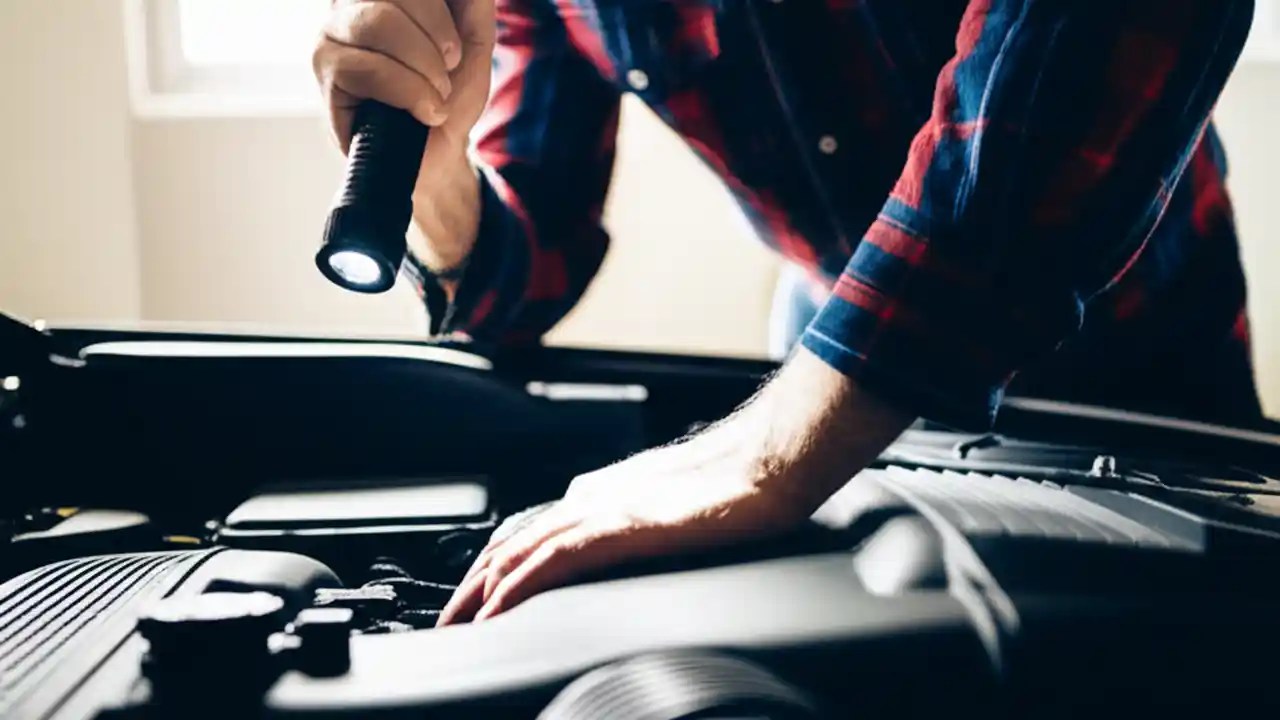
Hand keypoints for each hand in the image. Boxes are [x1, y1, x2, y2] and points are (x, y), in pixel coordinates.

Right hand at [313, 0, 494, 270]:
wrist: (439, 154)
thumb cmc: (449, 98)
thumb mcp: (474, 46)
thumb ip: (470, 8)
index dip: (437, 12)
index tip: (454, 52)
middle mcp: (351, 7)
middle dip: (435, 37)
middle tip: (447, 71)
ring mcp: (332, 36)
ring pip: (377, 22)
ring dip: (423, 65)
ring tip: (436, 95)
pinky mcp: (326, 72)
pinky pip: (366, 67)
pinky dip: (408, 91)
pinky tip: (424, 111)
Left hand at [436, 348, 917, 624]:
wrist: (764, 465)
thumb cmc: (732, 489)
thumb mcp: (671, 513)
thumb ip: (636, 526)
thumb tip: (616, 547)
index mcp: (601, 496)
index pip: (531, 535)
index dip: (496, 568)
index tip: (475, 601)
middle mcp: (591, 498)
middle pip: (513, 542)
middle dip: (474, 583)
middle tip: (448, 620)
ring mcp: (604, 509)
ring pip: (522, 549)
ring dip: (483, 589)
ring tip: (457, 621)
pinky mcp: (621, 523)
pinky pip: (554, 557)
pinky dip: (519, 583)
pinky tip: (499, 607)